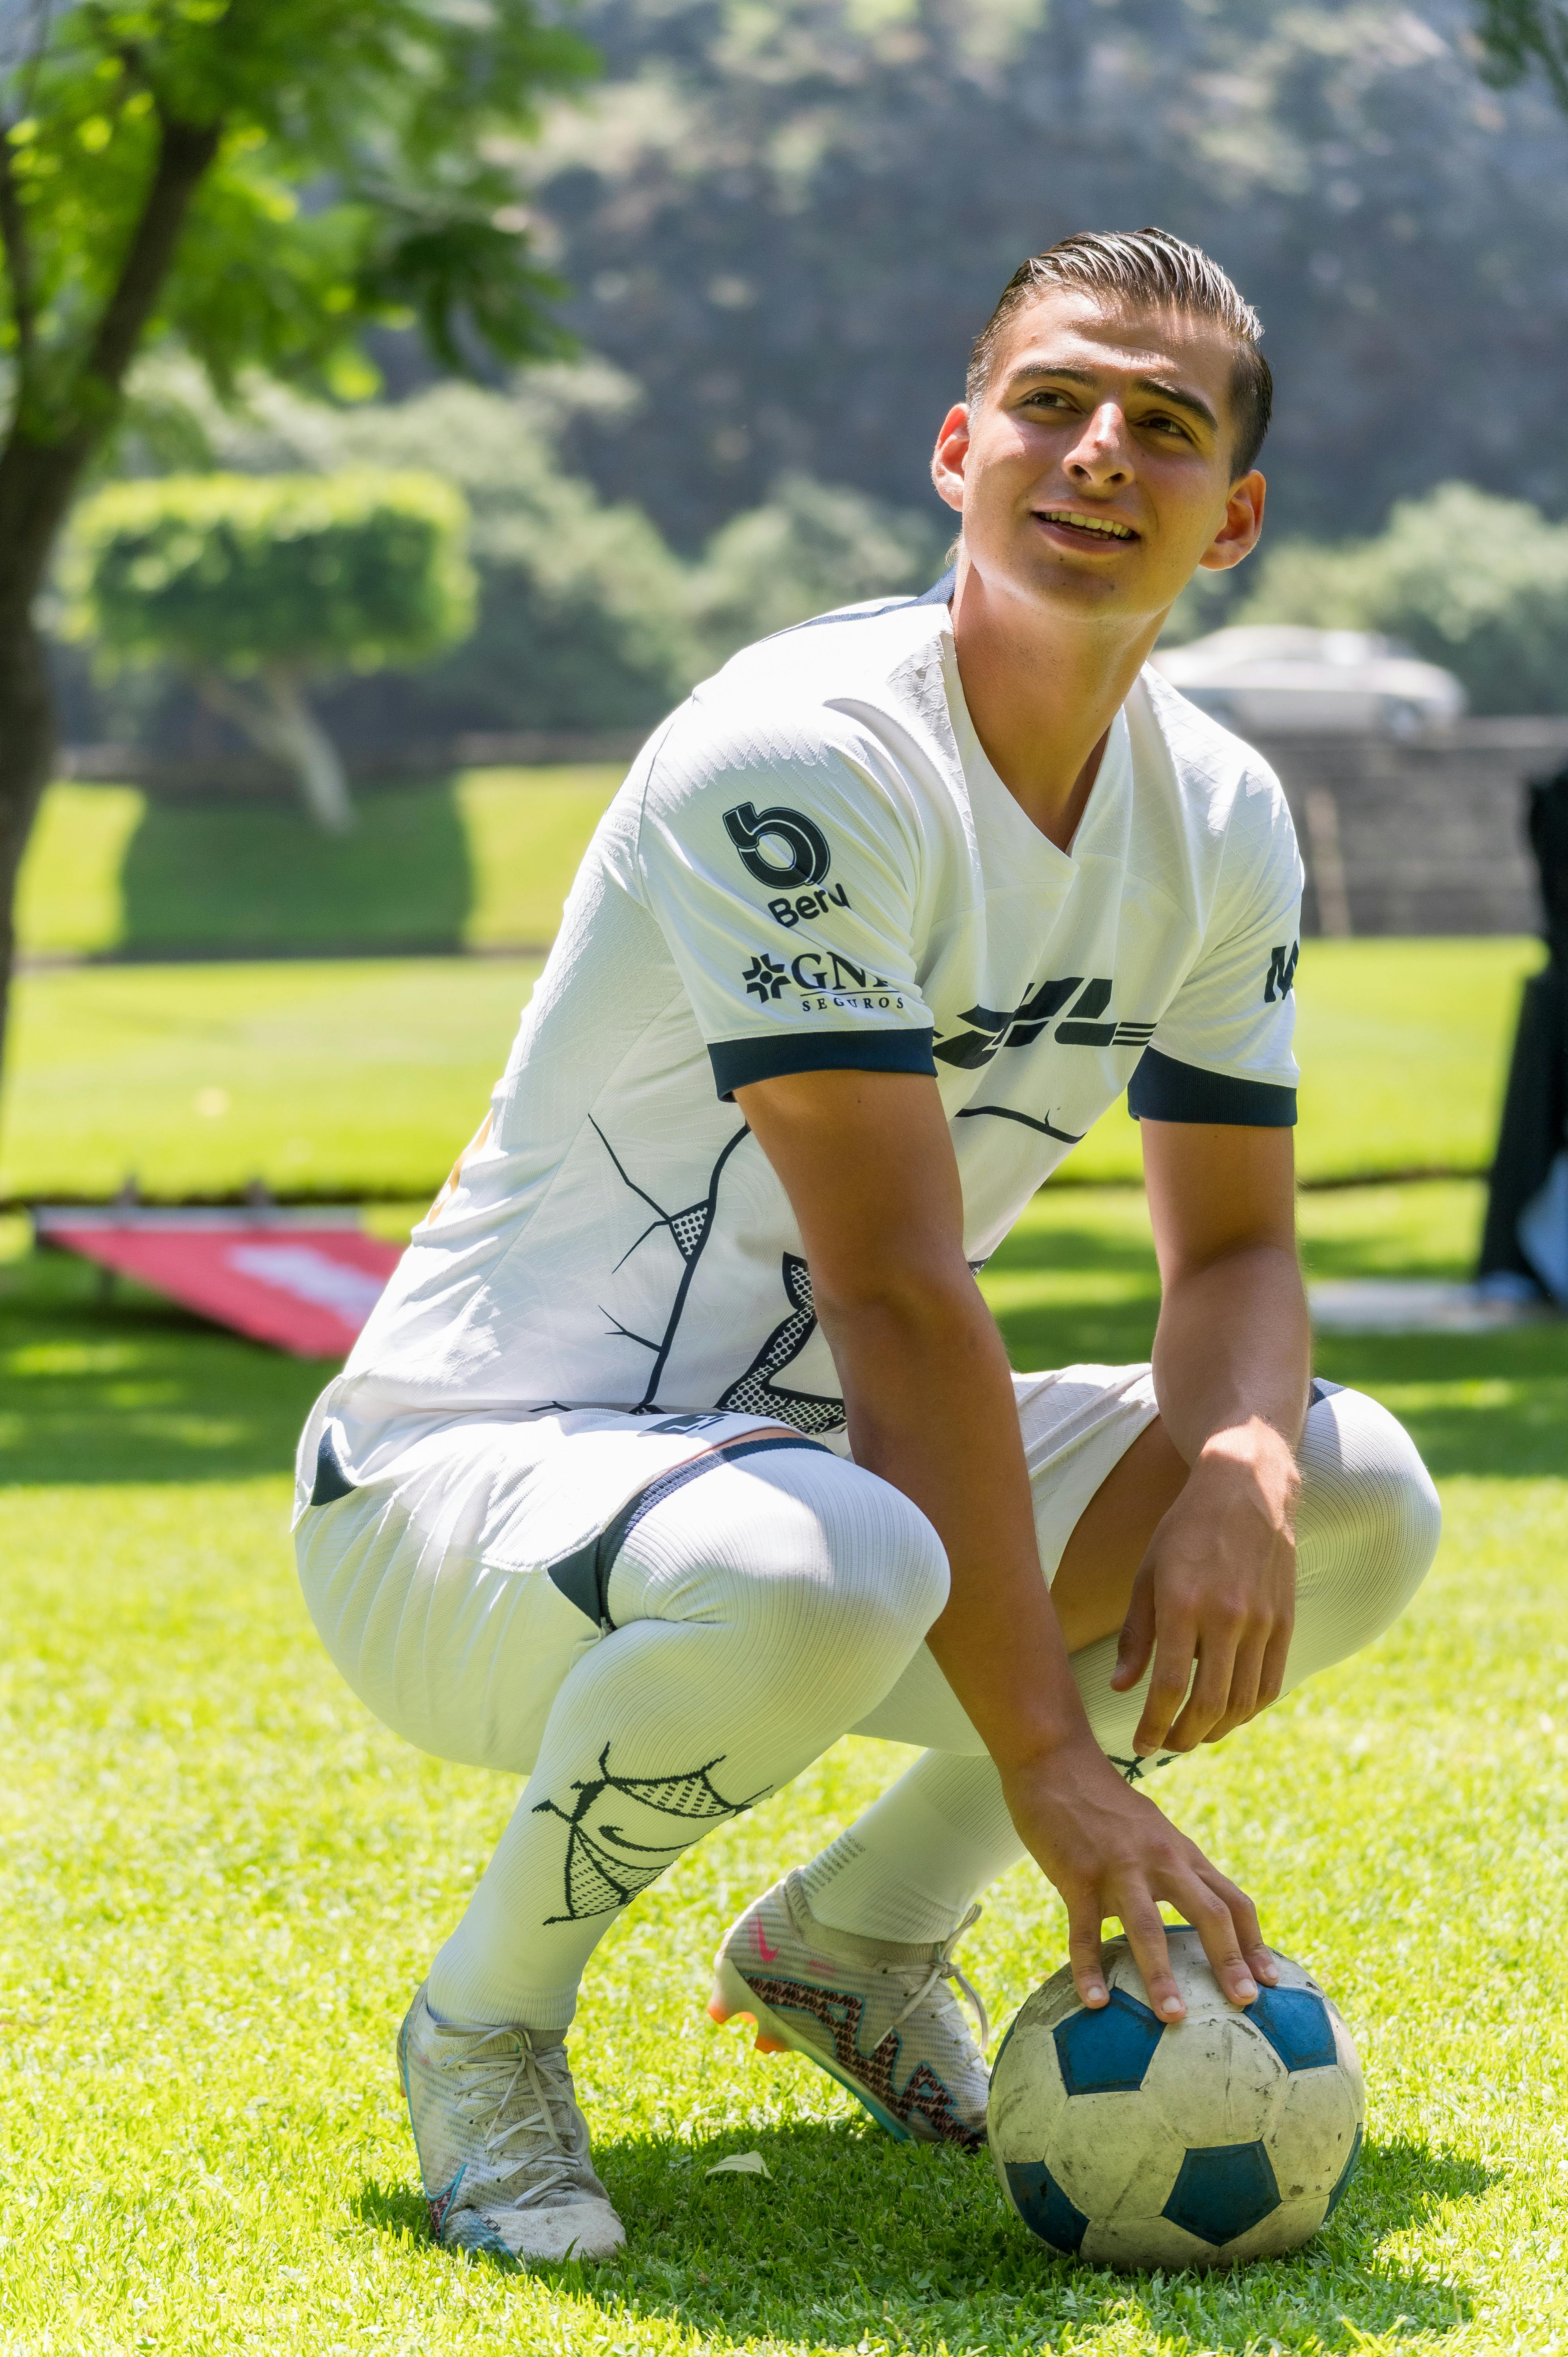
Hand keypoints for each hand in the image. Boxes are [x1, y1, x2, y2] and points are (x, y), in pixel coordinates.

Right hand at [1001, 1737, 1278, 2016]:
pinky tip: (1094, 2001)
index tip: (1270, 1981)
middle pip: (1208, 1912)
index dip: (1254, 1943)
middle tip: (1245, 2004)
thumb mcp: (1151, 1831)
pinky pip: (1084, 1930)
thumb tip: (1190, 1916)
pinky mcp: (1077, 1874)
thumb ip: (1171, 1868)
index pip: (1232, 1900)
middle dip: (1229, 1960)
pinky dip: (1090, 1968)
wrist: (1055, 1761)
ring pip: (1148, 1926)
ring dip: (1162, 1975)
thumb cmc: (1103, 1803)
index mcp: (1181, 1853)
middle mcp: (1160, 1860)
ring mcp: (1119, 1867)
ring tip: (1173, 2018)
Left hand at [1111, 1418, 1297, 1757]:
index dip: (1153, 1725)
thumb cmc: (1185, 1531)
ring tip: (1193, 1734)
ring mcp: (1263, 1621)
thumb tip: (1120, 1689)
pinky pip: (1271, 1683)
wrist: (1247, 1489)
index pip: (1169, 1687)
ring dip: (1217, 1730)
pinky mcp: (1286, 1622)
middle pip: (1210, 1705)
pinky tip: (1229, 1713)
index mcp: (1184, 1605)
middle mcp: (1228, 1617)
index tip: (1140, 1745)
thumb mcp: (1147, 1575)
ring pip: (1244, 1702)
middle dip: (1183, 1737)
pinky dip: (1249, 1709)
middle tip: (1166, 1746)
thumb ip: (1135, 1636)